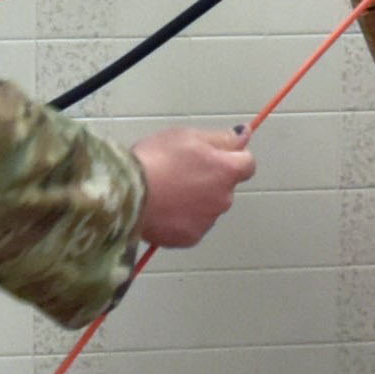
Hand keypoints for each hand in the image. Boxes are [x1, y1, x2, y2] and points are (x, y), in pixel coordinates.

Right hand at [133, 124, 254, 248]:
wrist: (127, 194)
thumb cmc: (156, 159)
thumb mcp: (187, 136)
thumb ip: (221, 138)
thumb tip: (244, 135)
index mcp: (227, 171)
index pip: (247, 164)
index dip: (232, 158)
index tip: (214, 155)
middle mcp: (224, 198)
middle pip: (225, 187)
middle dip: (210, 180)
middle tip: (180, 172)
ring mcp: (208, 221)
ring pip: (207, 207)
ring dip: (195, 200)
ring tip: (166, 192)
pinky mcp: (189, 238)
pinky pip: (191, 226)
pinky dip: (181, 219)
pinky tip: (162, 209)